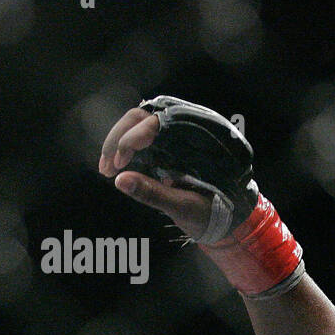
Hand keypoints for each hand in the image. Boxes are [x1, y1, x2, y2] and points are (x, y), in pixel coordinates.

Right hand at [98, 107, 215, 243]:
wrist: (228, 217)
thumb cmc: (213, 212)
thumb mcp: (186, 207)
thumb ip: (155, 194)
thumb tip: (120, 180)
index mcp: (201, 138)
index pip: (159, 121)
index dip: (133, 138)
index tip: (119, 162)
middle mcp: (188, 127)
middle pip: (143, 117)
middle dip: (119, 139)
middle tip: (106, 167)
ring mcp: (175, 134)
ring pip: (137, 123)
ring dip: (117, 142)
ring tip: (106, 169)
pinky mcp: (165, 143)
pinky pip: (140, 135)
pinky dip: (124, 148)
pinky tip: (114, 167)